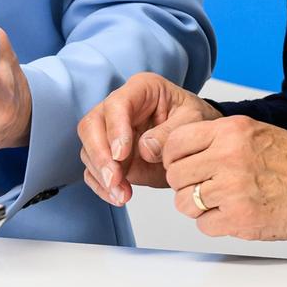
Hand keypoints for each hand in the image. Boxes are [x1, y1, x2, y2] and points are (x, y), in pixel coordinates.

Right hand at [77, 73, 219, 205]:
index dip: (115, 129)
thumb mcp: (194, 121)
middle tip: (114, 179)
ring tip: (122, 195)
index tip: (121, 154)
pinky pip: (94, 169)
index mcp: (141, 89)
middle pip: (92, 125)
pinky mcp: (110, 155)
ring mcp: (111, 132)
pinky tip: (117, 196)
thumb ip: (171, 133)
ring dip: (102, 175)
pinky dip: (102, 186)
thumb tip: (145, 149)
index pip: (117, 104)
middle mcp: (119, 108)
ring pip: (89, 149)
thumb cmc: (195, 121)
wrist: (198, 141)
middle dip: (100, 155)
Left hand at [162, 115, 286, 241]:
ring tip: (216, 201)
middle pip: (175, 175)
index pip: (175, 143)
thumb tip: (176, 148)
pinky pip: (203, 225)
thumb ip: (214, 136)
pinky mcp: (238, 219)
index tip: (180, 164)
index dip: (172, 157)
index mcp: (228, 132)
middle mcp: (227, 158)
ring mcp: (232, 190)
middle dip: (183, 183)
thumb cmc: (286, 160)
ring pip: (184, 203)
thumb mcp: (249, 130)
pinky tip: (229, 213)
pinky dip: (213, 223)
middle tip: (200, 185)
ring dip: (196, 206)